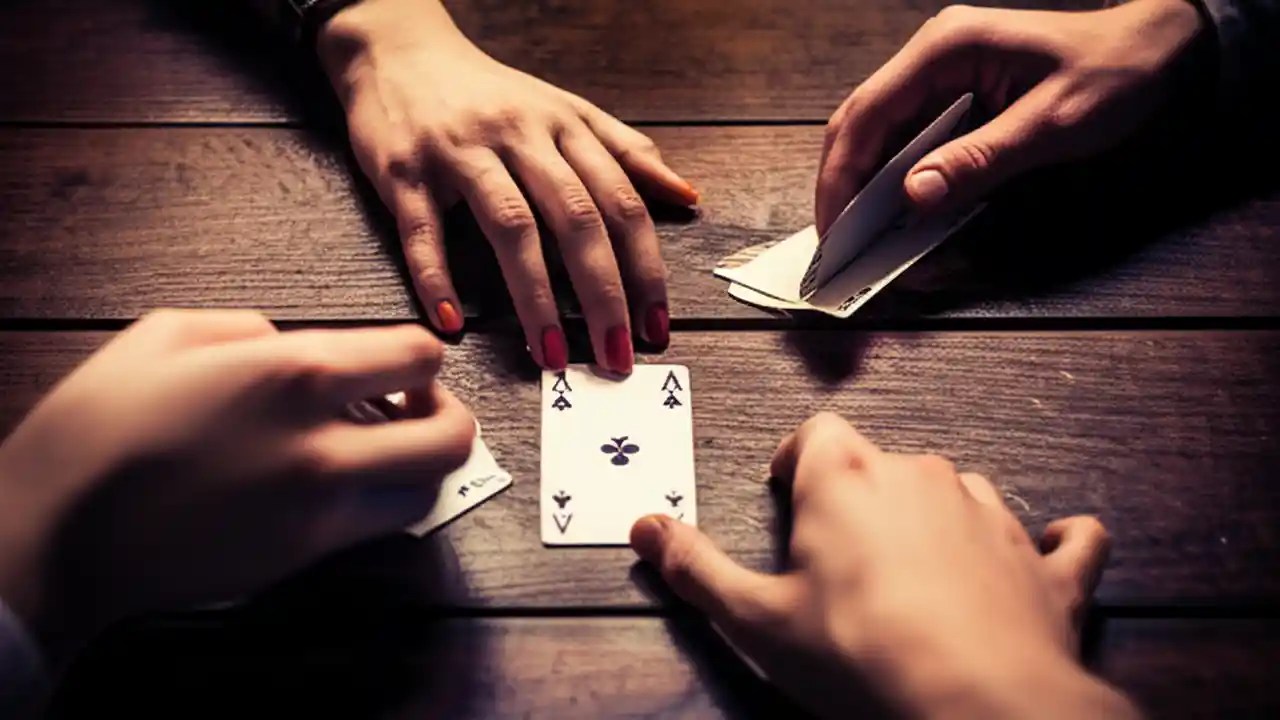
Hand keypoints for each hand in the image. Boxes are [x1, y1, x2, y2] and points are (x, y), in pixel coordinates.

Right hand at [0, 310, 473, 661]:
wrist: (55, 535)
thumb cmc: (97, 429)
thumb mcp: (167, 333)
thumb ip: (252, 328)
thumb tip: (292, 340)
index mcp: (295, 373)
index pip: (420, 356)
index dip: (419, 356)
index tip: (400, 364)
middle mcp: (325, 444)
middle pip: (454, 437)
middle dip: (448, 414)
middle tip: (414, 407)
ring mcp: (320, 511)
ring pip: (428, 493)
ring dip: (421, 466)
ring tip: (381, 448)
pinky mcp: (303, 558)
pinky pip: (377, 528)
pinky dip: (380, 502)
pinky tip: (339, 482)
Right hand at [318, 0, 698, 373]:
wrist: (397, 50)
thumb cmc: (488, 94)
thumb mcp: (564, 110)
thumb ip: (626, 152)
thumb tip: (687, 195)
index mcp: (564, 127)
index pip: (621, 202)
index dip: (645, 268)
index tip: (656, 326)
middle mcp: (519, 135)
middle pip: (576, 218)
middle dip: (602, 294)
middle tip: (614, 357)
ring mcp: (460, 151)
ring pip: (511, 226)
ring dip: (534, 298)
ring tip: (550, 354)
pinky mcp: (404, 168)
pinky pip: (423, 230)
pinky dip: (437, 278)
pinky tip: (453, 322)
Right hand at [631, 413, 1137, 718]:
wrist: (979, 707)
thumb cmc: (861, 657)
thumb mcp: (755, 619)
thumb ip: (695, 567)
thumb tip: (645, 526)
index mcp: (847, 477)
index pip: (816, 433)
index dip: (799, 460)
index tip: (790, 493)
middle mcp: (922, 473)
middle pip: (883, 464)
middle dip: (863, 502)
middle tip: (843, 564)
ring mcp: (993, 514)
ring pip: (959, 494)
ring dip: (939, 524)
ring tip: (918, 583)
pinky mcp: (1049, 563)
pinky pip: (1064, 537)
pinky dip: (1051, 545)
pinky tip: (1046, 555)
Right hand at [816, 0, 1204, 232]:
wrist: (1157, 48)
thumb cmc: (1113, 75)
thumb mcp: (1051, 125)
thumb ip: (980, 159)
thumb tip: (915, 196)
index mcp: (944, 49)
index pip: (867, 113)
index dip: (842, 173)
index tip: (835, 227)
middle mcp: (932, 56)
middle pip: (861, 122)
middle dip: (842, 183)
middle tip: (837, 243)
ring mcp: (941, 74)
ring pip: (880, 132)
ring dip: (864, 184)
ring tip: (857, 236)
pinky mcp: (955, 96)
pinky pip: (910, 138)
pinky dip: (896, 177)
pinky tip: (896, 212)